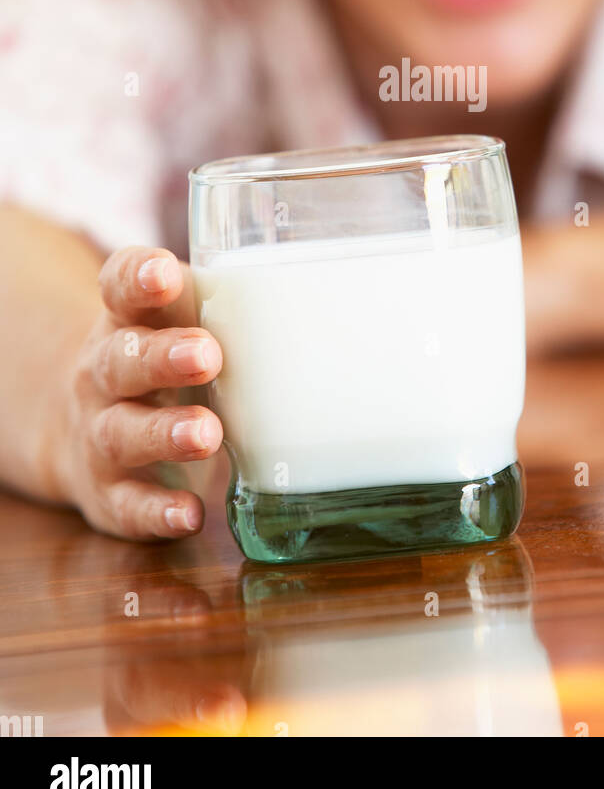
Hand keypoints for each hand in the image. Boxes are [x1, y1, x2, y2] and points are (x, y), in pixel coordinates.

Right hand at [53, 246, 223, 538]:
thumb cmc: (161, 357)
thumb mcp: (182, 319)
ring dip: (164, 434)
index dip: (139, 277)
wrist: (78, 423)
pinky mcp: (108, 492)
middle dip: (163, 358)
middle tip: (207, 355)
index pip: (121, 286)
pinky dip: (157, 512)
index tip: (164, 274)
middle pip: (122, 360)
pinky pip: (128, 504)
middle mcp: (105, 373)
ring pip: (122, 432)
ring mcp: (102, 432)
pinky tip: (190, 513)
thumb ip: (233, 304)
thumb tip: (339, 301)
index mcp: (129, 320)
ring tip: (206, 433)